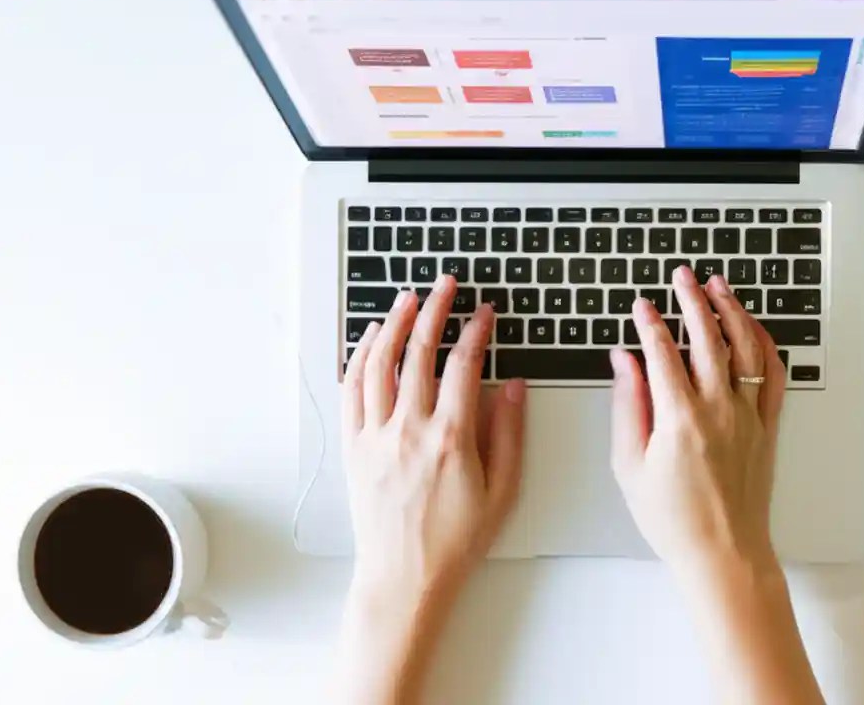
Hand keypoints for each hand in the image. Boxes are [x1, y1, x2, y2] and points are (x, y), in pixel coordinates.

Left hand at [341, 275, 525, 606]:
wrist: (404, 577)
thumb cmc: (454, 540)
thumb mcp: (502, 490)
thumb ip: (509, 433)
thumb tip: (511, 386)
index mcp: (450, 438)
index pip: (463, 364)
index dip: (476, 330)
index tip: (484, 312)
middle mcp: (409, 430)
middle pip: (418, 351)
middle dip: (434, 310)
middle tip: (445, 286)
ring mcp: (375, 437)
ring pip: (379, 364)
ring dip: (392, 324)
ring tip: (407, 299)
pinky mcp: (353, 448)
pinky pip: (352, 391)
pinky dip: (359, 358)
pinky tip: (369, 340)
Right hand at [610, 266, 785, 575]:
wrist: (722, 553)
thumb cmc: (673, 519)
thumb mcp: (629, 465)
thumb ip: (627, 406)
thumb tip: (624, 362)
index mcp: (680, 419)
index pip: (662, 353)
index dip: (649, 323)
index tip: (641, 306)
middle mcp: (719, 410)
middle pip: (707, 338)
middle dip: (692, 300)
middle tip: (682, 276)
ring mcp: (748, 416)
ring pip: (745, 347)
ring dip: (731, 311)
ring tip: (718, 286)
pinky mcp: (767, 427)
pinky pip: (773, 374)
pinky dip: (765, 344)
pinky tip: (753, 327)